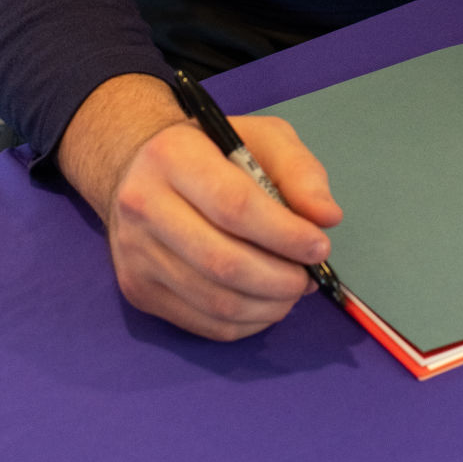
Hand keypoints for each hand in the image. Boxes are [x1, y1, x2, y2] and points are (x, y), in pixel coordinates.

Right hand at [59, 74, 341, 339]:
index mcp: (173, 156)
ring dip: (267, 305)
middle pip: (222, 262)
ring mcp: (135, 254)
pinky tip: (265, 304)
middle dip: (279, 278)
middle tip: (308, 276)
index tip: (319, 246)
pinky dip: (245, 324)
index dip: (284, 234)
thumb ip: (299, 171)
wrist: (139, 170)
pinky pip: (202, 323)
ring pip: (214, 300)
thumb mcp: (262, 138)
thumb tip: (327, 217)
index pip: (234, 206)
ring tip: (292, 289)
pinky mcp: (138, 291)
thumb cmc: (212, 150)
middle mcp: (143, 206)